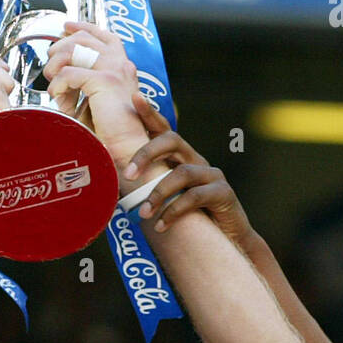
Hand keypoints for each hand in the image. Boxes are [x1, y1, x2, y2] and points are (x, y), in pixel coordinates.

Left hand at [43, 21, 148, 169]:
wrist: (128, 148)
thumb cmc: (113, 132)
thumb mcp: (99, 100)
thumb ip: (87, 82)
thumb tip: (62, 72)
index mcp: (123, 66)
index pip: (103, 36)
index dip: (83, 27)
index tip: (65, 28)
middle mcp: (121, 63)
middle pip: (85, 38)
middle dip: (62, 46)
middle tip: (50, 62)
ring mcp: (114, 70)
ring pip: (75, 50)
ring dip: (57, 64)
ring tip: (52, 81)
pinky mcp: (104, 81)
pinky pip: (69, 73)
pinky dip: (58, 85)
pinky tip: (57, 97)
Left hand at [126, 95, 259, 246]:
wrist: (227, 244)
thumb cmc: (190, 222)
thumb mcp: (166, 202)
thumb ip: (148, 190)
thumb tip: (114, 185)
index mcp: (181, 159)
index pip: (163, 131)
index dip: (150, 114)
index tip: (134, 98)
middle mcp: (197, 161)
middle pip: (172, 140)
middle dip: (146, 154)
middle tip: (126, 175)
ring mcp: (211, 176)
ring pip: (182, 172)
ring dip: (158, 193)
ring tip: (143, 213)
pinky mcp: (223, 194)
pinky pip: (195, 197)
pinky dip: (175, 211)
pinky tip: (161, 225)